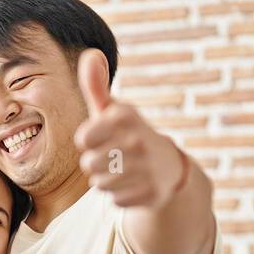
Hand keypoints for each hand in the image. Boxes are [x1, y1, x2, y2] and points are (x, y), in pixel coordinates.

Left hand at [74, 48, 187, 208]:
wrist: (169, 167)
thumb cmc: (129, 135)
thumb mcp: (114, 111)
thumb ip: (96, 86)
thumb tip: (90, 54)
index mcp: (125, 116)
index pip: (84, 137)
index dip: (89, 141)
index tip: (103, 137)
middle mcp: (138, 140)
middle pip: (88, 164)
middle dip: (97, 163)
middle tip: (116, 157)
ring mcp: (146, 168)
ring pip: (100, 183)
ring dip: (107, 180)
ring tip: (124, 170)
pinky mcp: (151, 193)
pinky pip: (115, 200)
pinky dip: (121, 195)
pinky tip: (134, 185)